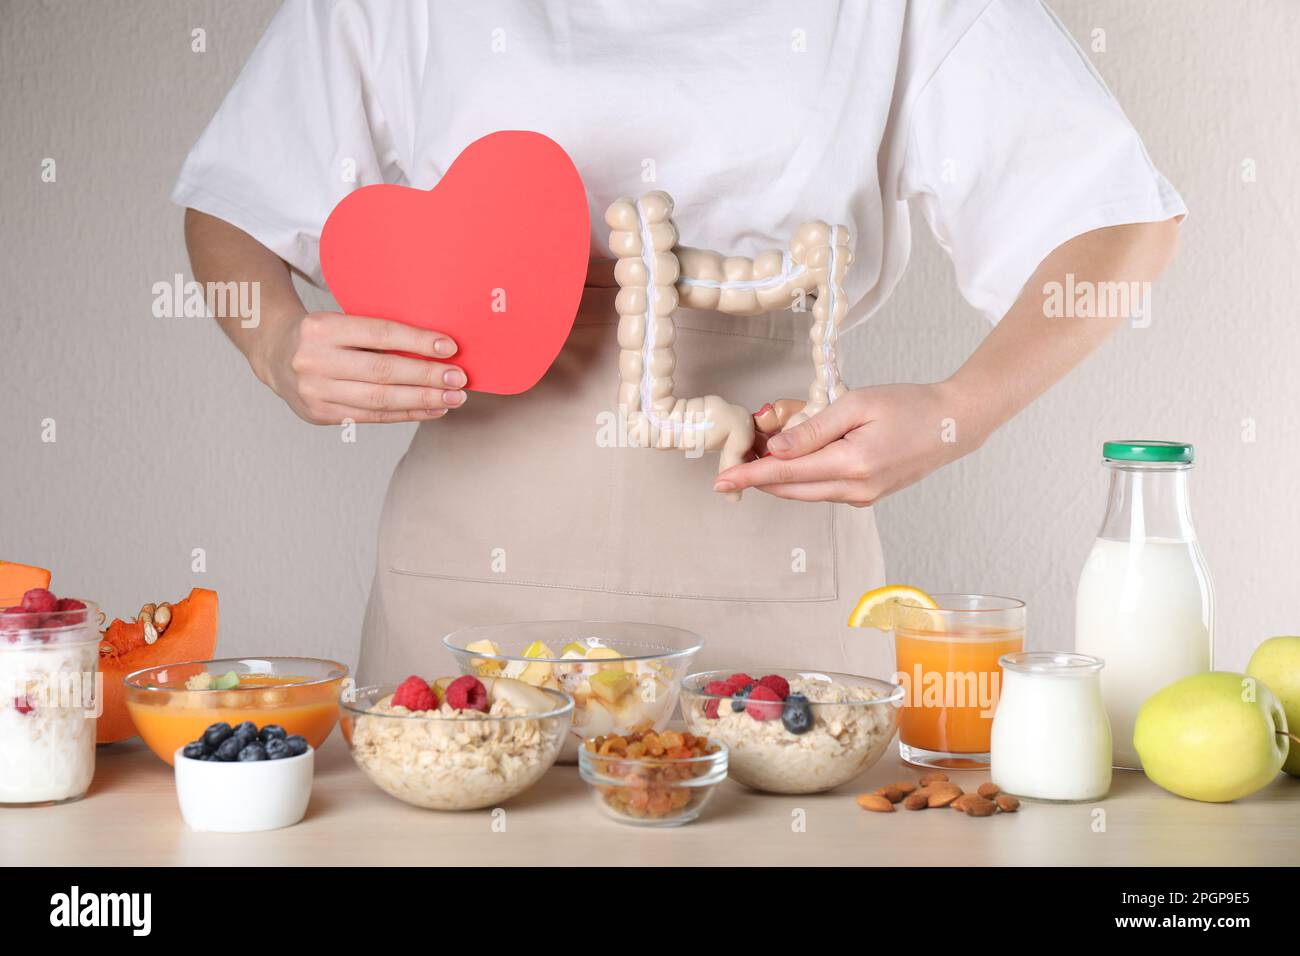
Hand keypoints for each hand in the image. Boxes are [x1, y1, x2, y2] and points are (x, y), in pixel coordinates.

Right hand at [255, 311, 465, 424]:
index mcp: (322, 328)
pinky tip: (432, 409)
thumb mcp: (340, 321)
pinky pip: (372, 417)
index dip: (417, 342)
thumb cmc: (322, 335)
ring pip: (380, 400)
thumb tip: (437, 348)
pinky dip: (406, 414)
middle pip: (382, 372)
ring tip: (453, 398)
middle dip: (427, 377)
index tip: (450, 347)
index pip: (379, 334)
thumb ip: (376, 334)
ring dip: (423, 400)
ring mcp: (314, 392)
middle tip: (459, 378)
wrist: (274, 354)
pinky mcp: (320, 415)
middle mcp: (314, 361)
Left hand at [714, 382, 988, 505]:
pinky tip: (797, 454)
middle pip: (790, 489)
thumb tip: (776, 450)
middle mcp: (855, 489)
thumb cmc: (908, 405)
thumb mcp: (856, 404)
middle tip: (735, 458)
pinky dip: (803, 475)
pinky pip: (822, 489)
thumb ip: (814, 428)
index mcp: (851, 465)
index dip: (749, 476)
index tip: (721, 480)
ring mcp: (862, 496)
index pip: (786, 473)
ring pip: (805, 491)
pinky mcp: (867, 495)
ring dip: (780, 474)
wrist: (954, 424)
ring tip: (764, 448)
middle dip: (758, 476)